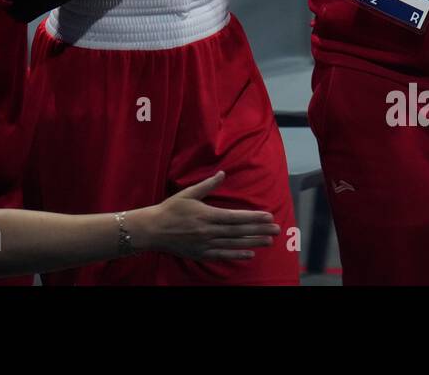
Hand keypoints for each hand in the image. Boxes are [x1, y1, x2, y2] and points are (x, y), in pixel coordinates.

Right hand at [133, 172, 279, 260]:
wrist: (152, 230)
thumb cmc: (170, 209)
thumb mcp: (188, 194)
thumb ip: (207, 185)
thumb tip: (222, 173)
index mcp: (206, 215)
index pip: (236, 217)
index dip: (253, 217)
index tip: (268, 216)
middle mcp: (208, 231)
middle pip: (239, 231)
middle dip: (259, 230)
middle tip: (276, 229)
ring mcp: (205, 244)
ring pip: (234, 244)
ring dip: (253, 242)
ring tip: (269, 241)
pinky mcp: (201, 254)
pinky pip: (223, 255)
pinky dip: (237, 255)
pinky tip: (250, 254)